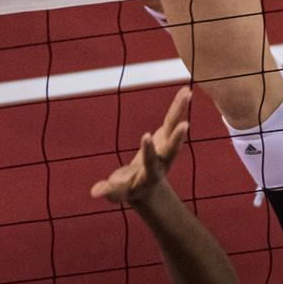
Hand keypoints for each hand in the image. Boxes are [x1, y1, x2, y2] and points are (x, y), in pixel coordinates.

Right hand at [90, 86, 191, 204]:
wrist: (147, 188)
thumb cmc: (128, 190)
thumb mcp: (117, 193)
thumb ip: (108, 191)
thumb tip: (94, 192)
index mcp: (150, 175)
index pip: (151, 162)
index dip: (148, 150)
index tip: (146, 136)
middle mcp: (163, 161)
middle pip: (171, 150)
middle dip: (177, 139)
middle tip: (185, 125)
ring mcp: (167, 148)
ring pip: (174, 129)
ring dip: (180, 112)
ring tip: (188, 93)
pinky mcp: (166, 137)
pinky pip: (172, 120)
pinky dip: (178, 106)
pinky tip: (186, 91)